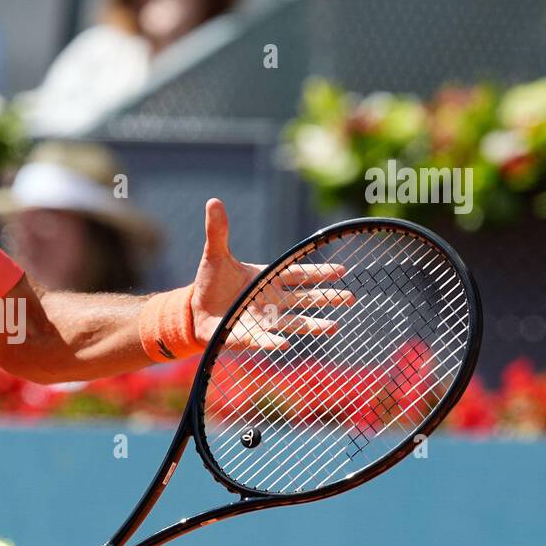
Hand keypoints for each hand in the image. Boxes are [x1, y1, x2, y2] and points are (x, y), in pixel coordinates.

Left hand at [191, 198, 352, 349]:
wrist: (195, 311)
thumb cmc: (211, 283)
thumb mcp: (215, 255)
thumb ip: (218, 230)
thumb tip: (213, 200)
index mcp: (268, 279)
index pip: (299, 273)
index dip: (319, 272)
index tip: (341, 271)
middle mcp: (272, 300)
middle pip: (305, 298)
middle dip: (327, 298)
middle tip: (350, 298)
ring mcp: (263, 319)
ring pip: (293, 322)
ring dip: (312, 325)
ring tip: (333, 327)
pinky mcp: (248, 336)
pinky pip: (262, 339)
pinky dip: (271, 342)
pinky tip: (284, 344)